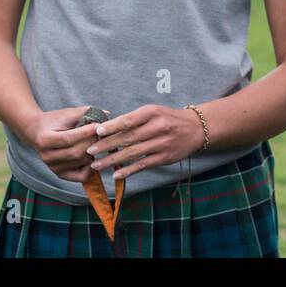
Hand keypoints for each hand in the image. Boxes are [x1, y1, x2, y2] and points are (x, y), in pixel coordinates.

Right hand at [28, 105, 101, 182]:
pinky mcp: (60, 174)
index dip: (86, 133)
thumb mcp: (66, 114)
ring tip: (98, 141)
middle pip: (76, 152)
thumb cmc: (53, 121)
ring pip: (80, 162)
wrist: (36, 132)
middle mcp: (47, 157)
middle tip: (102, 133)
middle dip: (92, 142)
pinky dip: (90, 167)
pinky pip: (81, 176)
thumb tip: (107, 114)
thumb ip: (84, 113)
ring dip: (93, 152)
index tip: (99, 125)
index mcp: (45, 140)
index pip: (69, 138)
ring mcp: (53, 167)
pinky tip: (91, 155)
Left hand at [86, 104, 206, 179]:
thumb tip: (108, 127)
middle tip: (90, 150)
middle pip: (128, 138)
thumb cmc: (168, 118)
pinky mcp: (164, 158)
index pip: (128, 120)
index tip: (96, 131)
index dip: (112, 126)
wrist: (196, 129)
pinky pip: (143, 165)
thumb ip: (134, 118)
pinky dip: (128, 171)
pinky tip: (116, 175)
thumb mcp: (153, 112)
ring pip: (132, 153)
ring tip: (97, 165)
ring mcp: (161, 144)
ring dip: (112, 160)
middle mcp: (157, 128)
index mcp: (152, 113)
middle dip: (107, 145)